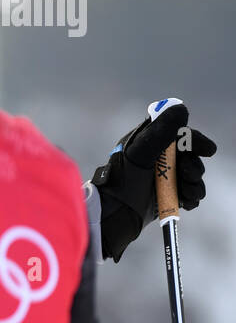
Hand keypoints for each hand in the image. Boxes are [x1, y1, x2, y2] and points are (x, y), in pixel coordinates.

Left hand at [92, 102, 216, 261]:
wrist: (114, 215)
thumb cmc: (123, 182)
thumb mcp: (140, 153)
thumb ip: (160, 131)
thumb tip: (181, 108)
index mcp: (149, 144)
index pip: (179, 135)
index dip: (196, 141)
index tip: (208, 150)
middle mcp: (157, 159)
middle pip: (190, 157)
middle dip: (194, 167)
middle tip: (187, 174)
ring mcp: (162, 178)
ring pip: (192, 177)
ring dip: (194, 184)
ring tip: (185, 192)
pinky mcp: (166, 197)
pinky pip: (189, 194)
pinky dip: (191, 198)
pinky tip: (185, 201)